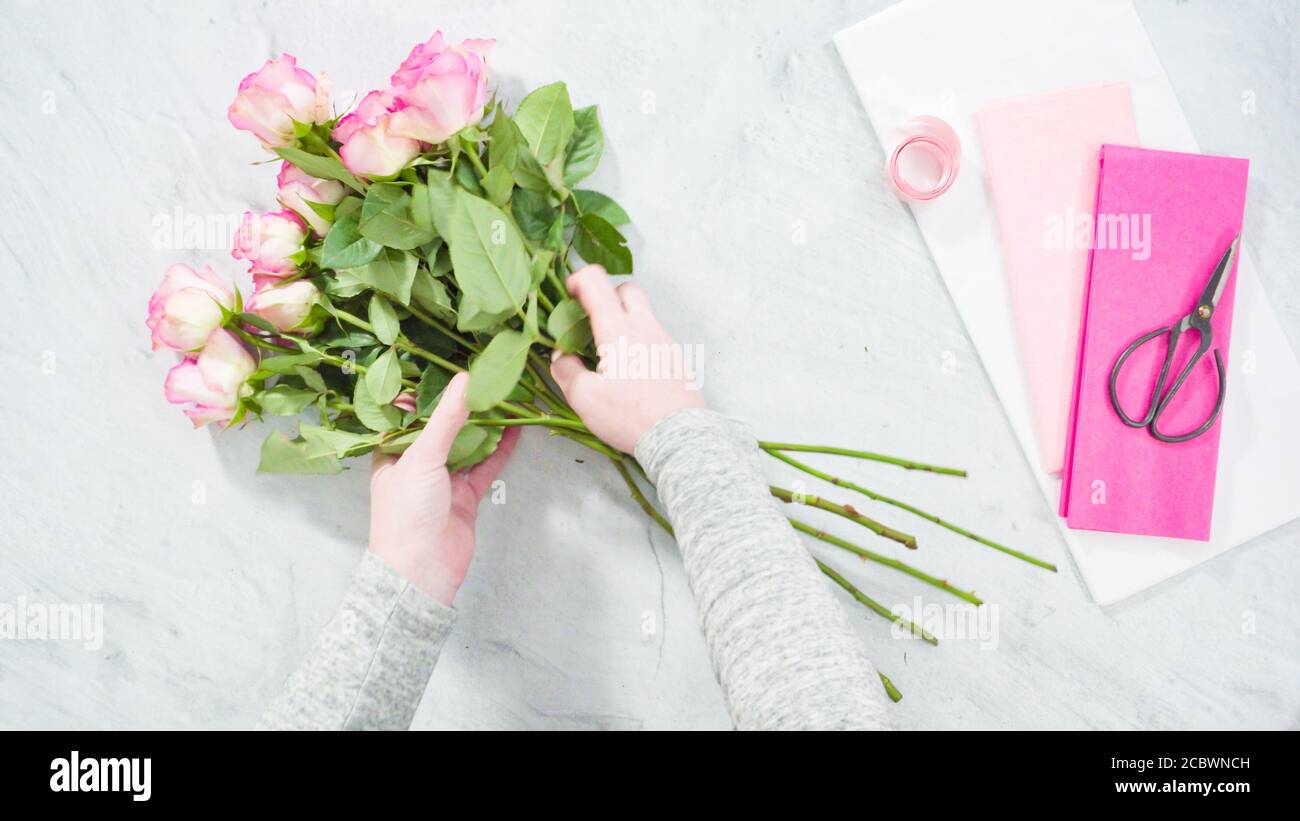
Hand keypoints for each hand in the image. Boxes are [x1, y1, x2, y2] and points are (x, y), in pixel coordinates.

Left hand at [368, 372, 519, 606]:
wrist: (421, 570)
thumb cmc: (406, 514)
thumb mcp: (423, 457)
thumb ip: (446, 419)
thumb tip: (465, 379)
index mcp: (392, 452)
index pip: (408, 413)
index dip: (426, 391)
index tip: (447, 366)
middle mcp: (415, 463)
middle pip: (441, 427)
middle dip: (461, 405)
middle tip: (484, 377)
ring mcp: (442, 480)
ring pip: (466, 445)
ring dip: (484, 425)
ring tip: (504, 397)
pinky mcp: (464, 496)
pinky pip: (484, 467)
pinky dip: (499, 451)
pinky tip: (514, 432)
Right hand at [550, 265, 705, 452]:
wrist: (678, 436)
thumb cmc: (629, 416)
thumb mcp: (584, 398)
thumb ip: (566, 370)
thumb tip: (561, 356)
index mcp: (618, 329)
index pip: (597, 282)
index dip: (578, 279)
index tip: (568, 294)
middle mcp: (645, 327)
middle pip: (627, 289)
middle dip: (606, 296)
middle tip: (591, 322)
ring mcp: (665, 342)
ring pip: (643, 314)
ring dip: (623, 322)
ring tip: (609, 354)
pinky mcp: (677, 359)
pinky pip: (655, 338)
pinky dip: (639, 343)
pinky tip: (631, 372)